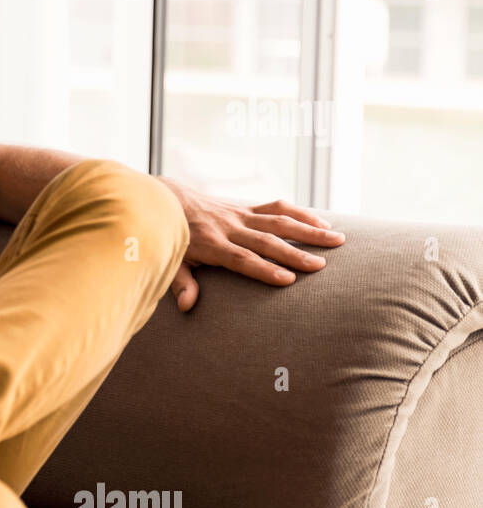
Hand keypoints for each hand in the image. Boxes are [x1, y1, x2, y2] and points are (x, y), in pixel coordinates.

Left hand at [157, 178, 346, 311]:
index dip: (264, 269)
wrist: (170, 201)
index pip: (241, 258)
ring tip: (337, 239)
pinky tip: (322, 222)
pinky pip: (277, 207)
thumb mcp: (171, 261)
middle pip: (266, 241)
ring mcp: (240, 215)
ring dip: (308, 230)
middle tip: (321, 266)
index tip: (287, 280)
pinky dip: (300, 213)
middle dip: (294, 254)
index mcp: (211, 244)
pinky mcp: (247, 207)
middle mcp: (229, 227)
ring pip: (279, 220)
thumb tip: (186, 306)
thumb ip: (180, 283)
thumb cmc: (172, 238)